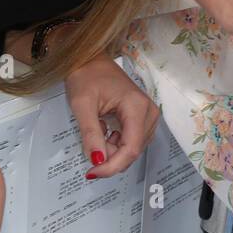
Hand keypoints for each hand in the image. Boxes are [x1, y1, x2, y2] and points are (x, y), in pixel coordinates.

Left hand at [65, 55, 159, 177]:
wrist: (91, 60)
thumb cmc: (86, 77)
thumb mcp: (82, 106)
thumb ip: (91, 134)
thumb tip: (97, 161)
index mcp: (137, 107)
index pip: (130, 148)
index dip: (112, 166)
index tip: (91, 172)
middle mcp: (150, 113)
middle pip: (133, 150)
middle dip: (110, 156)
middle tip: (90, 144)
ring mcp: (150, 115)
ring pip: (133, 148)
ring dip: (112, 149)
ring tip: (98, 129)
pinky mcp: (145, 117)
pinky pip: (133, 141)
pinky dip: (116, 143)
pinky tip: (106, 129)